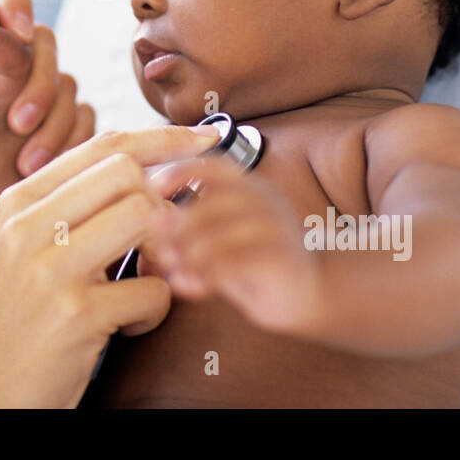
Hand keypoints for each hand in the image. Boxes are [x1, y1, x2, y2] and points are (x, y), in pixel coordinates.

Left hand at [0, 0, 89, 175]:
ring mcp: (33, 99)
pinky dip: (64, 143)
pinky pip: (82, 119)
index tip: (11, 27)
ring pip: (64, 81)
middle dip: (31, 78)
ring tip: (19, 158)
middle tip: (12, 121)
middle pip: (39, 39)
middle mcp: (1, 68)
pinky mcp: (59, 133)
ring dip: (47, 118)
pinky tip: (31, 168)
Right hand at [0, 124, 223, 407]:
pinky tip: (129, 324)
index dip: (164, 138)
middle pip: (127, 172)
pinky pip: (152, 290)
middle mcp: (29, 226)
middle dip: (162, 203)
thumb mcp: (30, 246)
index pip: (104, 144)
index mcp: (20, 201)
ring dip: (164, 253)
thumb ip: (74, 203)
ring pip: (143, 217)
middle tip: (160, 243)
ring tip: (147, 281)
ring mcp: (50, 268)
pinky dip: (155, 310)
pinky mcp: (74, 314)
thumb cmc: (23, 315)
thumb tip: (143, 162)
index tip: (205, 138)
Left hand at [141, 157, 324, 334]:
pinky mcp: (282, 259)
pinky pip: (233, 262)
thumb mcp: (221, 240)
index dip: (178, 172)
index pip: (211, 166)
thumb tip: (147, 233)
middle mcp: (264, 200)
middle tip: (155, 250)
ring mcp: (276, 228)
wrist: (312, 293)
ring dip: (187, 254)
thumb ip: (190, 233)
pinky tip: (187, 287)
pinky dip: (202, 276)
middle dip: (176, 227)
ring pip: (219, 234)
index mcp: (249, 186)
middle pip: (209, 203)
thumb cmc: (255, 263)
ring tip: (170, 270)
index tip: (151, 190)